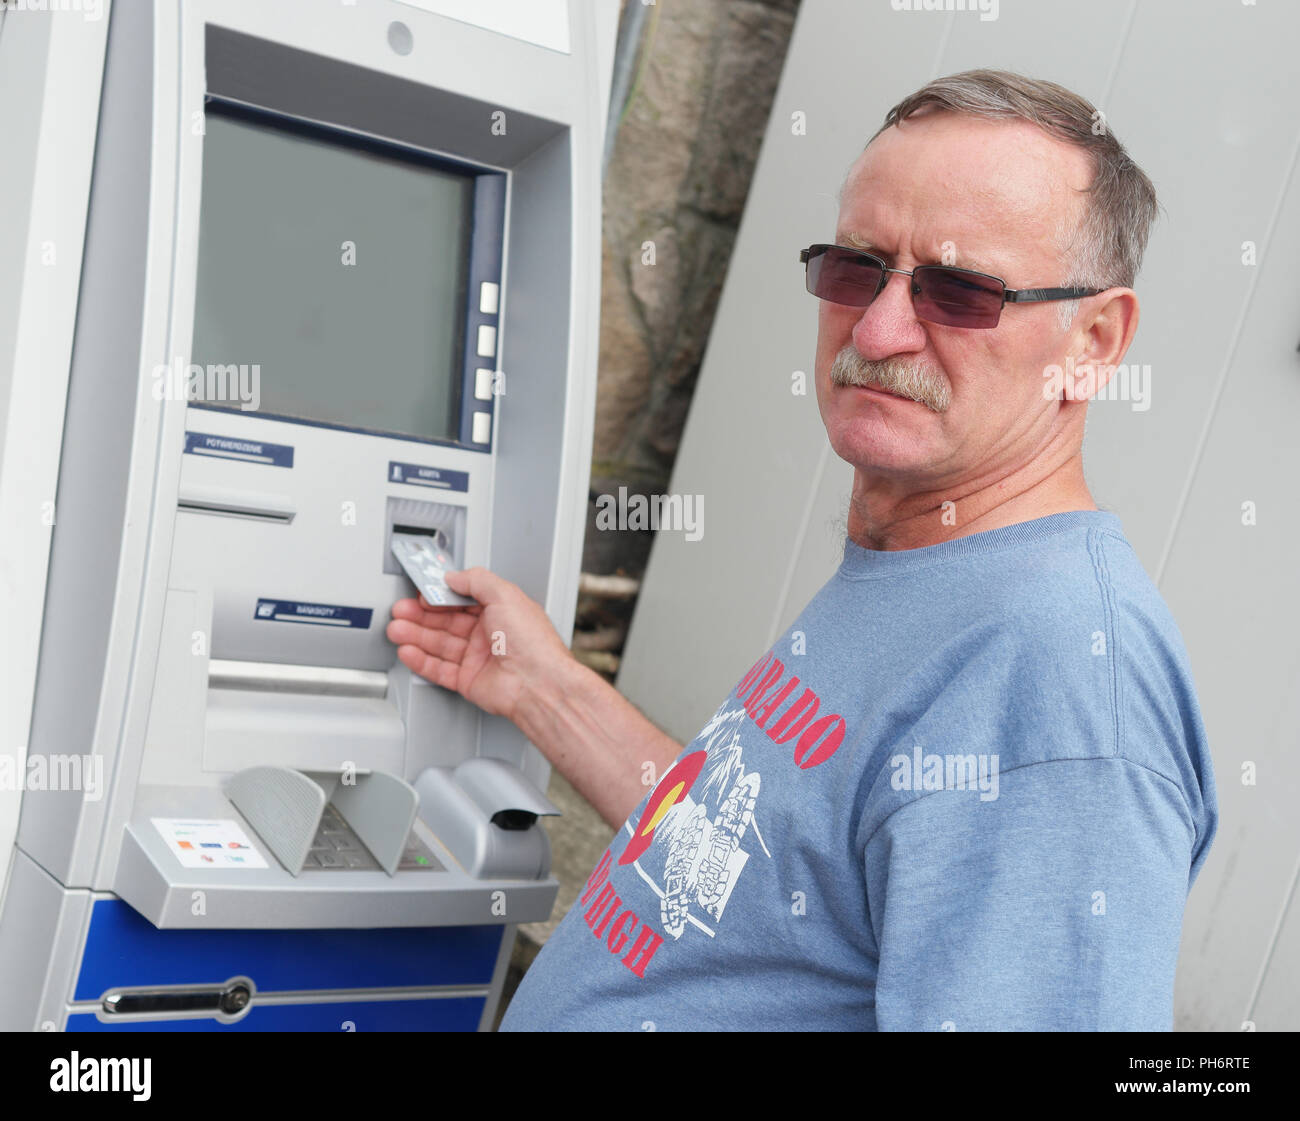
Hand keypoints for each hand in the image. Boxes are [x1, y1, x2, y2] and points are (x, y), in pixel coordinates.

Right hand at [386, 566, 573, 722]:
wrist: (538, 684)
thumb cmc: (533, 643)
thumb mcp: (505, 595)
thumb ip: (477, 580)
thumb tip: (454, 576)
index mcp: (500, 612)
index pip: (461, 600)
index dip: (439, 596)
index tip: (420, 593)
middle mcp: (489, 634)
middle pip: (446, 622)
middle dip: (420, 616)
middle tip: (400, 611)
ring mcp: (478, 658)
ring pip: (439, 644)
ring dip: (416, 636)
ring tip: (396, 629)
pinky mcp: (469, 680)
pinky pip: (439, 669)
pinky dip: (421, 661)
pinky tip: (408, 652)